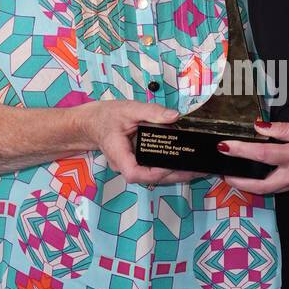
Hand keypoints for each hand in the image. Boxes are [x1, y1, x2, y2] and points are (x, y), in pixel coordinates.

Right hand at [85, 101, 207, 186]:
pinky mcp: (136, 162)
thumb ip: (152, 112)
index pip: (134, 173)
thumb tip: (174, 116)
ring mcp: (130, 166)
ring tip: (196, 169)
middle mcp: (123, 165)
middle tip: (196, 171)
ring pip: (152, 176)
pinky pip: (152, 169)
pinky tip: (183, 163)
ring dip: (174, 174)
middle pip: (149, 179)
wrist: (92, 123)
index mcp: (118, 154)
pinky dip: (168, 167)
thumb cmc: (106, 116)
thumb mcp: (129, 109)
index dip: (153, 173)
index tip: (170, 165)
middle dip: (173, 176)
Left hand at [217, 119, 288, 195]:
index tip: (224, 147)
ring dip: (253, 185)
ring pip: (272, 190)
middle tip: (225, 173)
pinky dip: (270, 183)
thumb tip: (261, 127)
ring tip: (239, 174)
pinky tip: (265, 174)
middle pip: (261, 187)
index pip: (262, 154)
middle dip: (239, 182)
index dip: (240, 151)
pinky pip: (284, 188)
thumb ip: (285, 129)